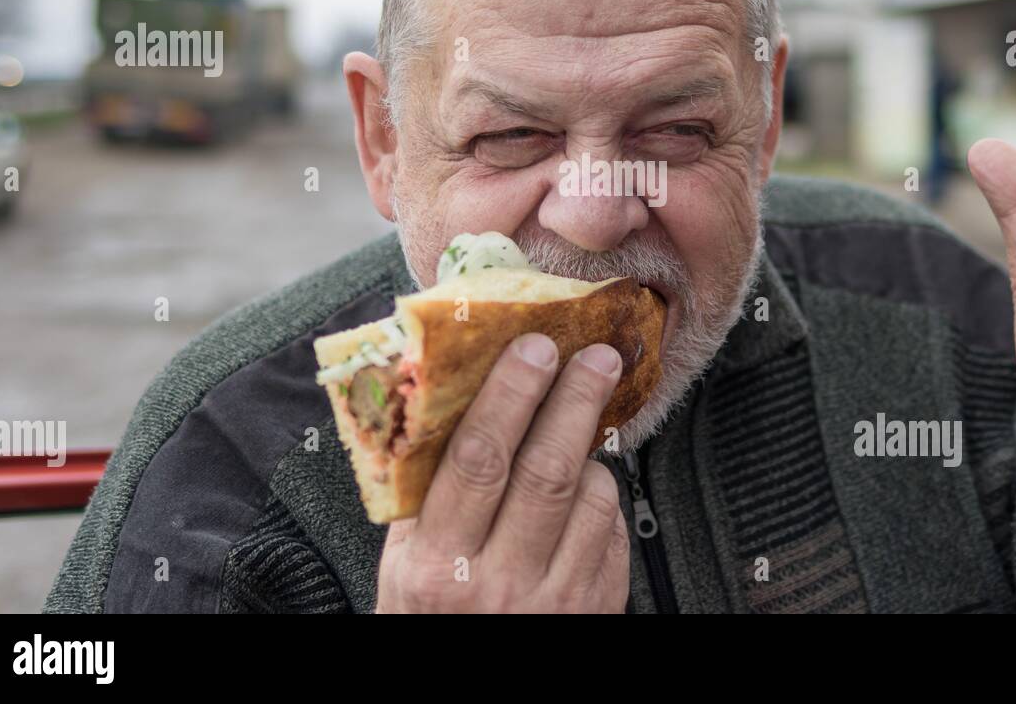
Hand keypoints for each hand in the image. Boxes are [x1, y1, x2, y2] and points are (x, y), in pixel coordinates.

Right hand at [375, 333, 629, 611]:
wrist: (473, 703)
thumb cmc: (431, 621)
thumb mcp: (402, 566)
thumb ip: (422, 494)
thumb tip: (443, 402)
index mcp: (438, 565)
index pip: (478, 461)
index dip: (509, 396)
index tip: (531, 348)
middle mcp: (498, 584)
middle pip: (548, 470)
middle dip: (575, 400)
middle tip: (596, 355)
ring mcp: (555, 601)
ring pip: (592, 495)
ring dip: (589, 452)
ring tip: (572, 437)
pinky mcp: (598, 608)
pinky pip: (613, 528)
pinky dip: (602, 497)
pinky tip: (578, 497)